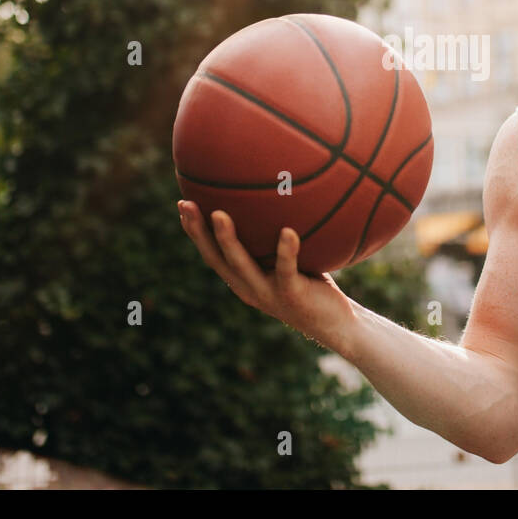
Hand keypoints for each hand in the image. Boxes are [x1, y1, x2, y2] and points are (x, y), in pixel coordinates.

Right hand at [177, 200, 355, 351]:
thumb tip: (275, 194)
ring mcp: (268, 293)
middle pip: (215, 258)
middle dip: (198, 232)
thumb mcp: (287, 260)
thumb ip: (274, 238)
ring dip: (228, 240)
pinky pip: (287, 270)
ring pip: (241, 265)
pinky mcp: (292, 295)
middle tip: (186, 204)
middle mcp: (248, 288)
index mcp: (242, 280)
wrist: (335, 324)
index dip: (194, 231)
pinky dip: (286, 251)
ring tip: (219, 214)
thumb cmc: (311, 284)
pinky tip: (288, 231)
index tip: (182, 204)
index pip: (211, 254)